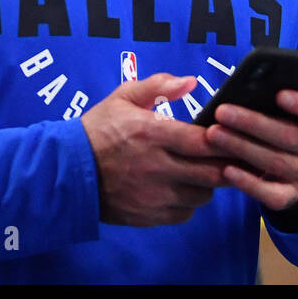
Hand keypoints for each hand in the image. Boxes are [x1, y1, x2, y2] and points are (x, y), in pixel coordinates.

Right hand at [81, 73, 234, 226]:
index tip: (230, 134)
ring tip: (202, 170)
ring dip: (209, 183)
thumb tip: (191, 82)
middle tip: (231, 155)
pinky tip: (182, 187)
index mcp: (152, 134)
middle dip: (227, 164)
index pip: (204, 141)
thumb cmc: (97, 130)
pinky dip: (190, 201)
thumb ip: (159, 86)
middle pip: (212, 173)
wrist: (66, 171)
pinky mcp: (148, 216)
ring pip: (203, 195)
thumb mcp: (123, 97)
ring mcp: (153, 196)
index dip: (224, 139)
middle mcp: (157, 168)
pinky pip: (185, 213)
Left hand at [203, 90, 297, 210]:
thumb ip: (270, 100)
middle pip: (289, 136)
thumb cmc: (279, 126)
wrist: (294, 166)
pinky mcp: (288, 196)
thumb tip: (243, 88)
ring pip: (276, 162)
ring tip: (213, 134)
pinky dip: (248, 182)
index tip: (280, 94)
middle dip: (252, 123)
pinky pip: (270, 194)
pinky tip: (227, 170)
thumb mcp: (284, 112)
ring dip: (241, 147)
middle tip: (221, 112)